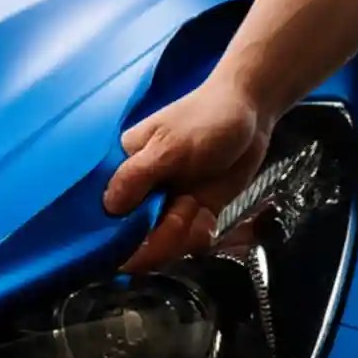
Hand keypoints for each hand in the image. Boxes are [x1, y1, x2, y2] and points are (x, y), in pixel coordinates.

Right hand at [103, 79, 277, 273]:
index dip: (118, 236)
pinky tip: (208, 214)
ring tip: (197, 204)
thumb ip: (135, 176)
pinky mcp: (191, 214)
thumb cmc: (205, 119)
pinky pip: (188, 240)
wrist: (251, 114)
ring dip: (184, 234)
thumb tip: (108, 207)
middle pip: (134, 238)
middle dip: (160, 237)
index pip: (105, 214)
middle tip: (184, 209)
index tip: (140, 239)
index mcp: (122, 171)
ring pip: (164, 244)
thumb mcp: (168, 146)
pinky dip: (199, 233)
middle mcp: (138, 193)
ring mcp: (165, 205)